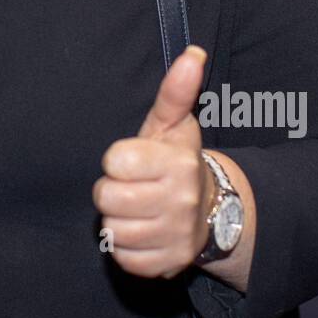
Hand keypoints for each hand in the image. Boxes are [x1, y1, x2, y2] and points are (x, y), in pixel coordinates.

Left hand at [93, 45, 212, 278]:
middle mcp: (181, 201)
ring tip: (136, 208)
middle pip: (107, 198)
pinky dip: (126, 247)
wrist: (210, 209)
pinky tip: (141, 231)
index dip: (116, 160)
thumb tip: (193, 53)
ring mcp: (176, 236)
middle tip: (131, 186)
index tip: (131, 161)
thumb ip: (175, 91)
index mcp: (177, 163)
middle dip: (111, 191)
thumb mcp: (173, 126)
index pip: (114, 162)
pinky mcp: (169, 263)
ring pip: (113, 229)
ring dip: (118, 220)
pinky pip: (124, 258)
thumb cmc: (177, 161)